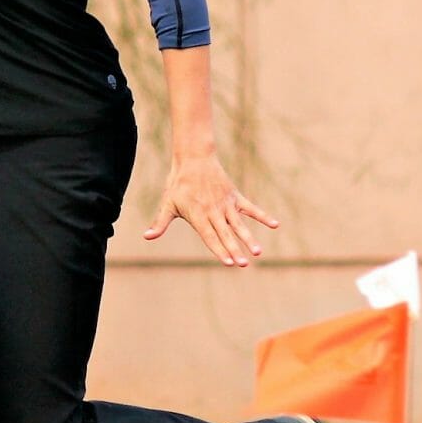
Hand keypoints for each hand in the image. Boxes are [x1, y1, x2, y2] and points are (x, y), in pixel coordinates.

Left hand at [141, 152, 279, 267]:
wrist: (194, 159)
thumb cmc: (178, 184)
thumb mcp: (167, 204)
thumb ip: (160, 222)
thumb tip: (146, 237)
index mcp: (198, 215)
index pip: (210, 236)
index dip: (219, 249)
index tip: (228, 262)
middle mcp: (214, 211)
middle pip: (226, 233)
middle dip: (235, 249)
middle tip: (244, 264)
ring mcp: (226, 204)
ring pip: (239, 224)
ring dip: (249, 238)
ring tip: (258, 252)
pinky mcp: (234, 196)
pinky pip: (251, 208)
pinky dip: (262, 216)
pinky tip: (275, 224)